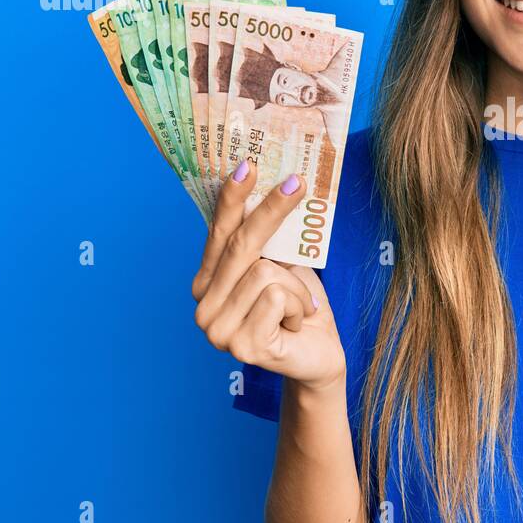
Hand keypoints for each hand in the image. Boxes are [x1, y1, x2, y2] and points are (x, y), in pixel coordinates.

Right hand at [191, 159, 346, 394]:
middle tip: (298, 181)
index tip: (247, 165)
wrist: (319, 357)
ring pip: (266, 271)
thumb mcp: (283, 267)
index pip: (219, 233)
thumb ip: (267, 241)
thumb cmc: (300, 308)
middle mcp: (203, 306)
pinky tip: (297, 323)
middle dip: (272, 210)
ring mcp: (218, 330)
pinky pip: (278, 296)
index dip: (233, 199)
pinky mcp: (242, 346)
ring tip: (300, 307)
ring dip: (297, 287)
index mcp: (208, 283)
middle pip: (241, 244)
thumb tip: (274, 186)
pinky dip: (299, 304)